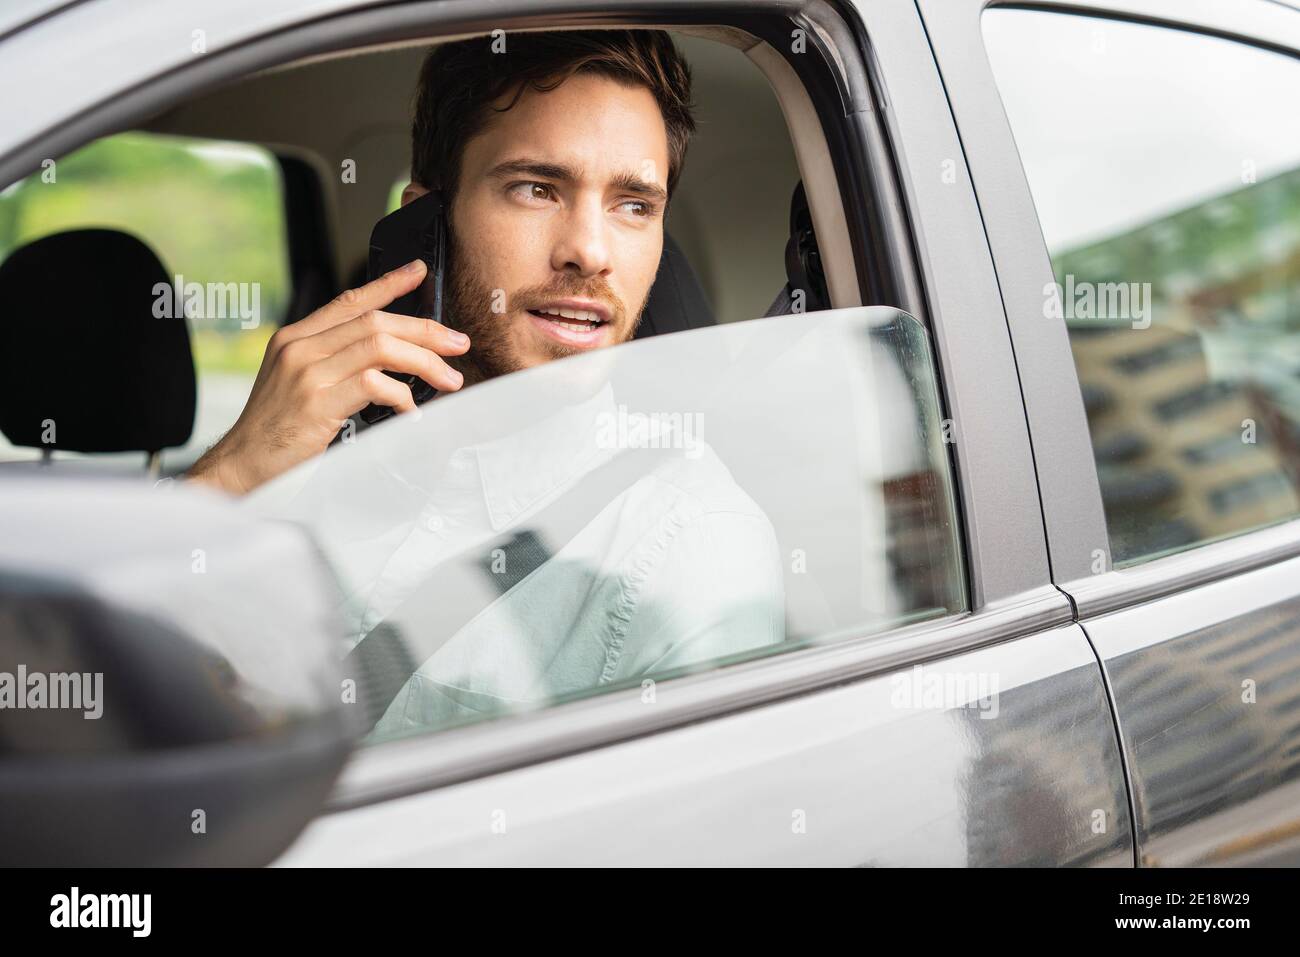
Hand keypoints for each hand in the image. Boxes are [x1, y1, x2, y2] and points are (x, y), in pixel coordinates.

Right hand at [187, 259, 467, 494]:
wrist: (242, 465)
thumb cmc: (277, 431)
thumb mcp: (298, 384)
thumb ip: (331, 363)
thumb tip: (387, 358)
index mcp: (295, 338)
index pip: (349, 301)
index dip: (388, 284)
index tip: (419, 272)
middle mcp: (299, 348)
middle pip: (375, 322)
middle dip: (425, 330)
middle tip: (458, 344)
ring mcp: (306, 373)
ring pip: (380, 347)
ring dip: (424, 362)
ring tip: (450, 379)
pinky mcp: (317, 402)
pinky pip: (373, 384)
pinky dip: (402, 396)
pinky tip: (412, 411)